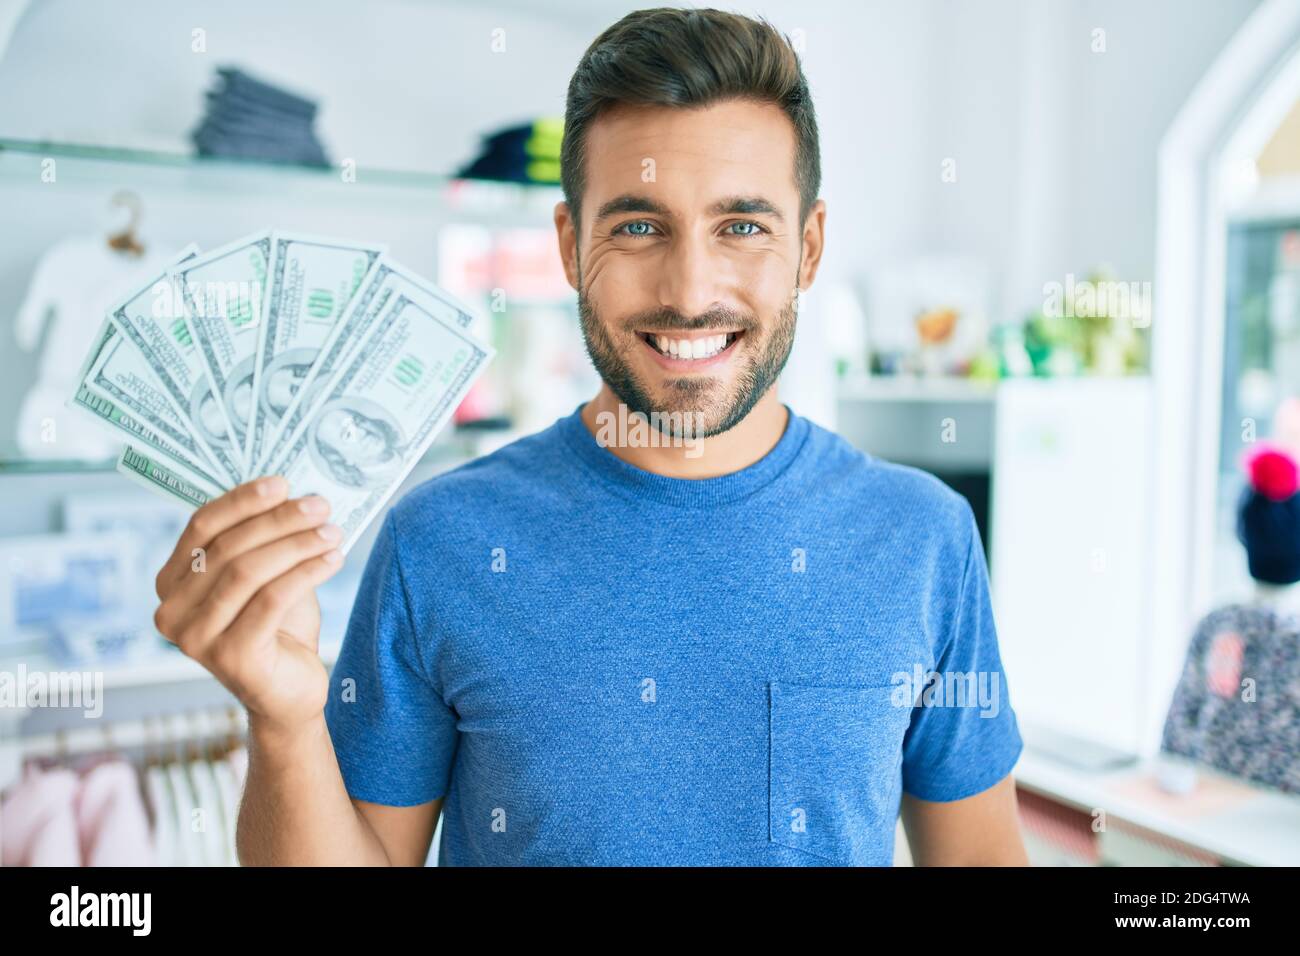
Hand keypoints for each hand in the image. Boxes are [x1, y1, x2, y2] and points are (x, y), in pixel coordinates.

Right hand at [153, 476, 343, 734]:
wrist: (290, 692)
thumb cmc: (277, 627)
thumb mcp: (265, 575)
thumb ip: (263, 539)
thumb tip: (291, 490)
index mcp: (171, 584)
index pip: (200, 528)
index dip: (241, 501)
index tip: (282, 482)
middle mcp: (172, 613)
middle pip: (227, 548)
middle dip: (278, 520)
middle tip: (320, 505)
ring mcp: (196, 639)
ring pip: (248, 572)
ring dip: (296, 545)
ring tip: (332, 532)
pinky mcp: (231, 658)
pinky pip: (272, 599)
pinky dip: (306, 572)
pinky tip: (333, 560)